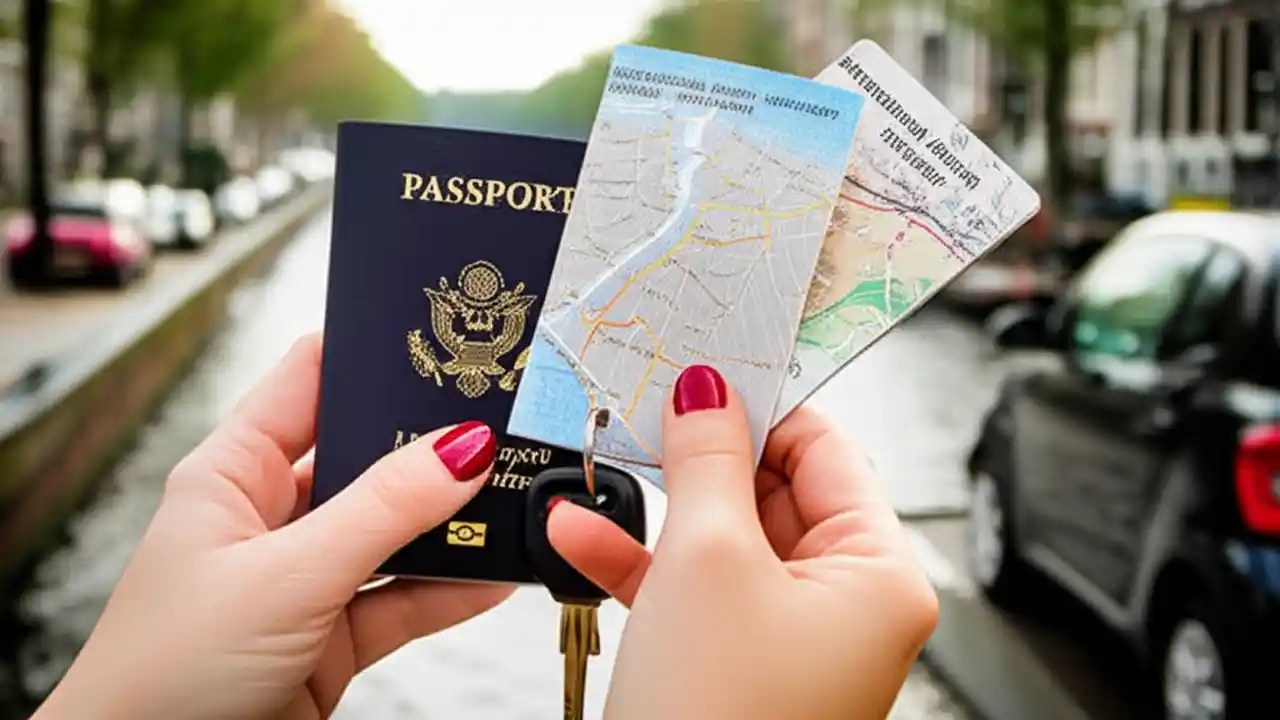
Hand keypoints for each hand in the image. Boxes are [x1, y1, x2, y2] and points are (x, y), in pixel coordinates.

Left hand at [34, 334, 511, 719]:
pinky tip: (496, 573)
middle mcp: (270, 518)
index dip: (368, 354)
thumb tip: (461, 447)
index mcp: (232, 474)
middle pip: (365, 457)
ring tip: (512, 496)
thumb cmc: (166, 677)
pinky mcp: (335, 636)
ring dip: (450, 521)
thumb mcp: (286, 575)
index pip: (308, 383)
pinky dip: (452, 588)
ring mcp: (307, 577)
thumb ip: (381, 510)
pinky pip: (407, 597)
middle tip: (498, 420)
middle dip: (428, 443)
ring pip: (395, 531)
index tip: (440, 335)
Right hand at [550, 365, 938, 719]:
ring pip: (726, 539)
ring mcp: (790, 635)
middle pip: (774, 489)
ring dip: (660, 506)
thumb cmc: (721, 719)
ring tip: (606, 461)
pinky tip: (583, 532)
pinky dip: (644, 561)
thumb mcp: (706, 559)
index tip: (709, 365)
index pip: (827, 449)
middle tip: (648, 406)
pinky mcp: (737, 661)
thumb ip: (707, 460)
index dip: (765, 401)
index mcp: (880, 573)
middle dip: (702, 451)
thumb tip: (706, 390)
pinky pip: (695, 590)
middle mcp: (846, 603)